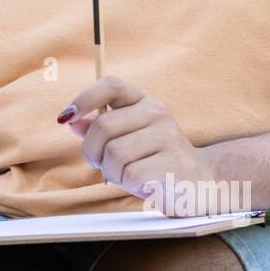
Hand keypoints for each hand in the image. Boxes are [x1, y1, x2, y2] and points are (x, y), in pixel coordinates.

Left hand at [57, 75, 230, 216]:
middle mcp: (158, 114)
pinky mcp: (174, 164)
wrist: (204, 182)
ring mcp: (168, 137)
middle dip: (92, 152)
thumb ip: (100, 128)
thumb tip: (70, 119)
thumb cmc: (156, 161)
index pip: (111, 85)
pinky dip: (128, 184)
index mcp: (145, 103)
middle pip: (103, 127)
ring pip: (114, 154)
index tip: (66, 117)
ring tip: (127, 175)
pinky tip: (143, 184)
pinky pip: (131, 174)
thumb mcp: (128, 139)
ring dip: (112, 172)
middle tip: (101, 165)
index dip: (84, 98)